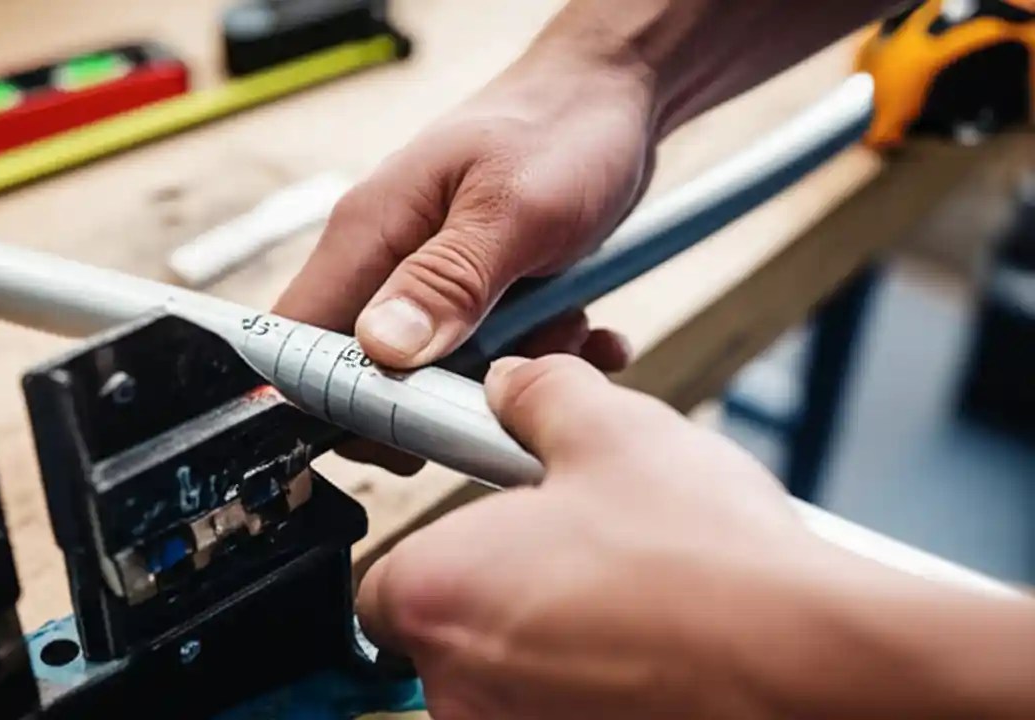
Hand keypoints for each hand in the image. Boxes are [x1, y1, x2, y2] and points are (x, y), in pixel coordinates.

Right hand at [273, 45, 654, 371]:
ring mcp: (431, 280)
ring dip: (509, 372)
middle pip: (373, 375)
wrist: (613, 95)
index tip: (410, 424)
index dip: (337, 401)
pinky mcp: (474, 294)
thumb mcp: (514, 208)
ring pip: (442, 375)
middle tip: (511, 370)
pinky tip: (586, 330)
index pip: (303, 342)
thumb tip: (382, 351)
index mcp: (368, 232)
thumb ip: (447, 281)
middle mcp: (388, 261)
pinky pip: (490, 357)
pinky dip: (541, 357)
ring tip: (564, 329)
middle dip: (447, 396)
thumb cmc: (562, 127)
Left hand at [356, 354, 829, 718]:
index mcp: (436, 595)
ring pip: (504, 689)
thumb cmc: (709, 564)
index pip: (384, 583)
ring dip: (546, 650)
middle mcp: (454, 690)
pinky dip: (585, 694)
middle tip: (573, 564)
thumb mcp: (611, 432)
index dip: (440, 553)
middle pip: (448, 640)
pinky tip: (647, 658)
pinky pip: (553, 718)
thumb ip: (536, 397)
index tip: (488, 539)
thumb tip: (513, 385)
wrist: (814, 667)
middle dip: (501, 599)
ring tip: (626, 609)